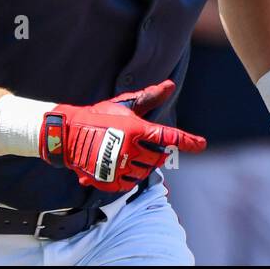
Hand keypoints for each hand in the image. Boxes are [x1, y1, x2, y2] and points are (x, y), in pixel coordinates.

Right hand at [40, 80, 206, 191]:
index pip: (168, 137)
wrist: (69, 135)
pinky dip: (131, 176)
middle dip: (157, 152)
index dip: (187, 141)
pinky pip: (131, 183)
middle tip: (144, 145)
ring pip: (146, 171)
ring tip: (130, 154)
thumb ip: (149, 97)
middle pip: (159, 157)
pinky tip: (122, 165)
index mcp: (136, 130)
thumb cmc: (99, 116)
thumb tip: (169, 85)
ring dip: (144, 164)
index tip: (201, 144)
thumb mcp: (124, 105)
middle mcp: (130, 150)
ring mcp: (120, 167)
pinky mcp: (110, 180)